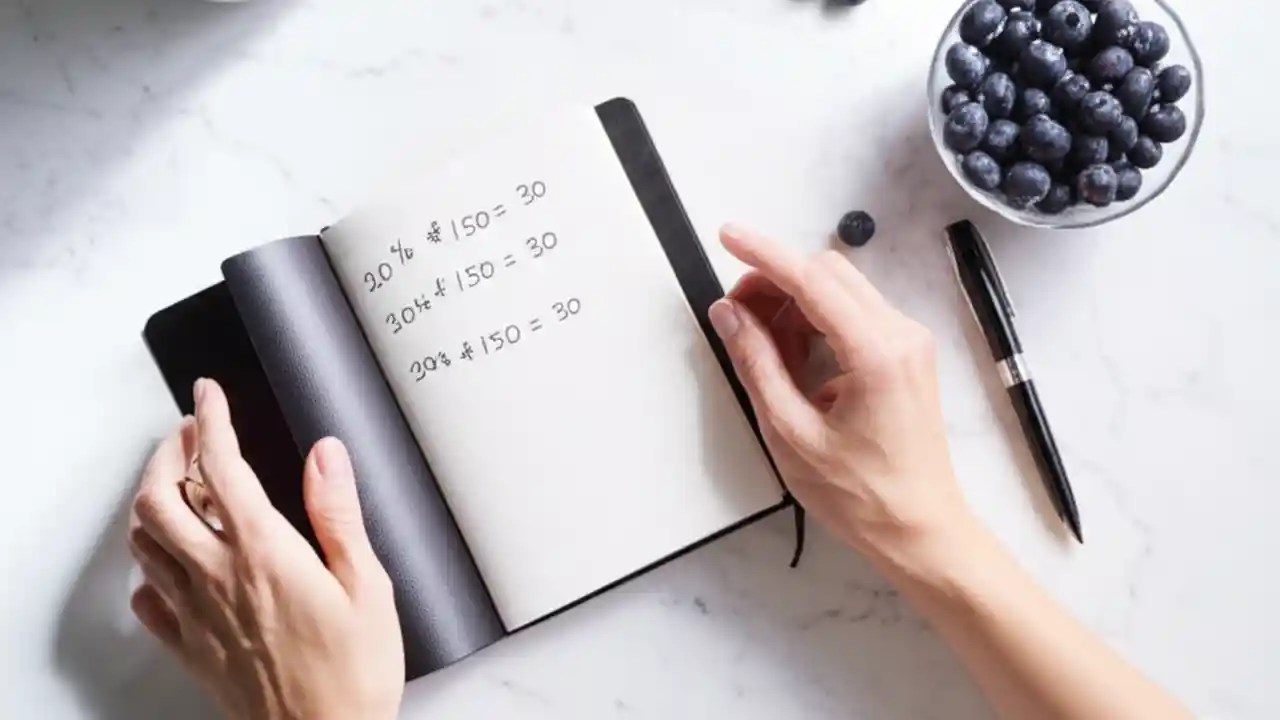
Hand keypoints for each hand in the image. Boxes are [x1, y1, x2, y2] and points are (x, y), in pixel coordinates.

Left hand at [128, 379, 403, 719]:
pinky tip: (173, 562)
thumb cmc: (354, 673)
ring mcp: (197, 614)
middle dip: (166, 453)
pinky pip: (147, 598)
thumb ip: (339, 515)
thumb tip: (325, 455)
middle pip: (158, 498)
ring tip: (179, 484)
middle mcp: (219, 578)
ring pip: (144, 542)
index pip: (221, 468)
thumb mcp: (367, 585)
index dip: (211, 421)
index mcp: (265, 554)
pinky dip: (149, 566)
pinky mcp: (191, 647)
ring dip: (152, 500)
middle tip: (188, 433)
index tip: (208, 394)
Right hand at [708, 224, 973, 567]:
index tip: (726, 235)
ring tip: (757, 339)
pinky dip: (815, 318)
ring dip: (794, 299)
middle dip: (775, 279)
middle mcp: (901, 335)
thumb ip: (757, 364)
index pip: (813, 280)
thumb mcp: (791, 434)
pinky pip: (854, 314)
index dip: (765, 254)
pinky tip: (790, 352)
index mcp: (876, 353)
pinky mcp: (905, 354)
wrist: (921, 530)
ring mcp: (908, 342)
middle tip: (733, 312)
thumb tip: (729, 314)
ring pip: (841, 289)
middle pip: (829, 274)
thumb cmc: (860, 496)